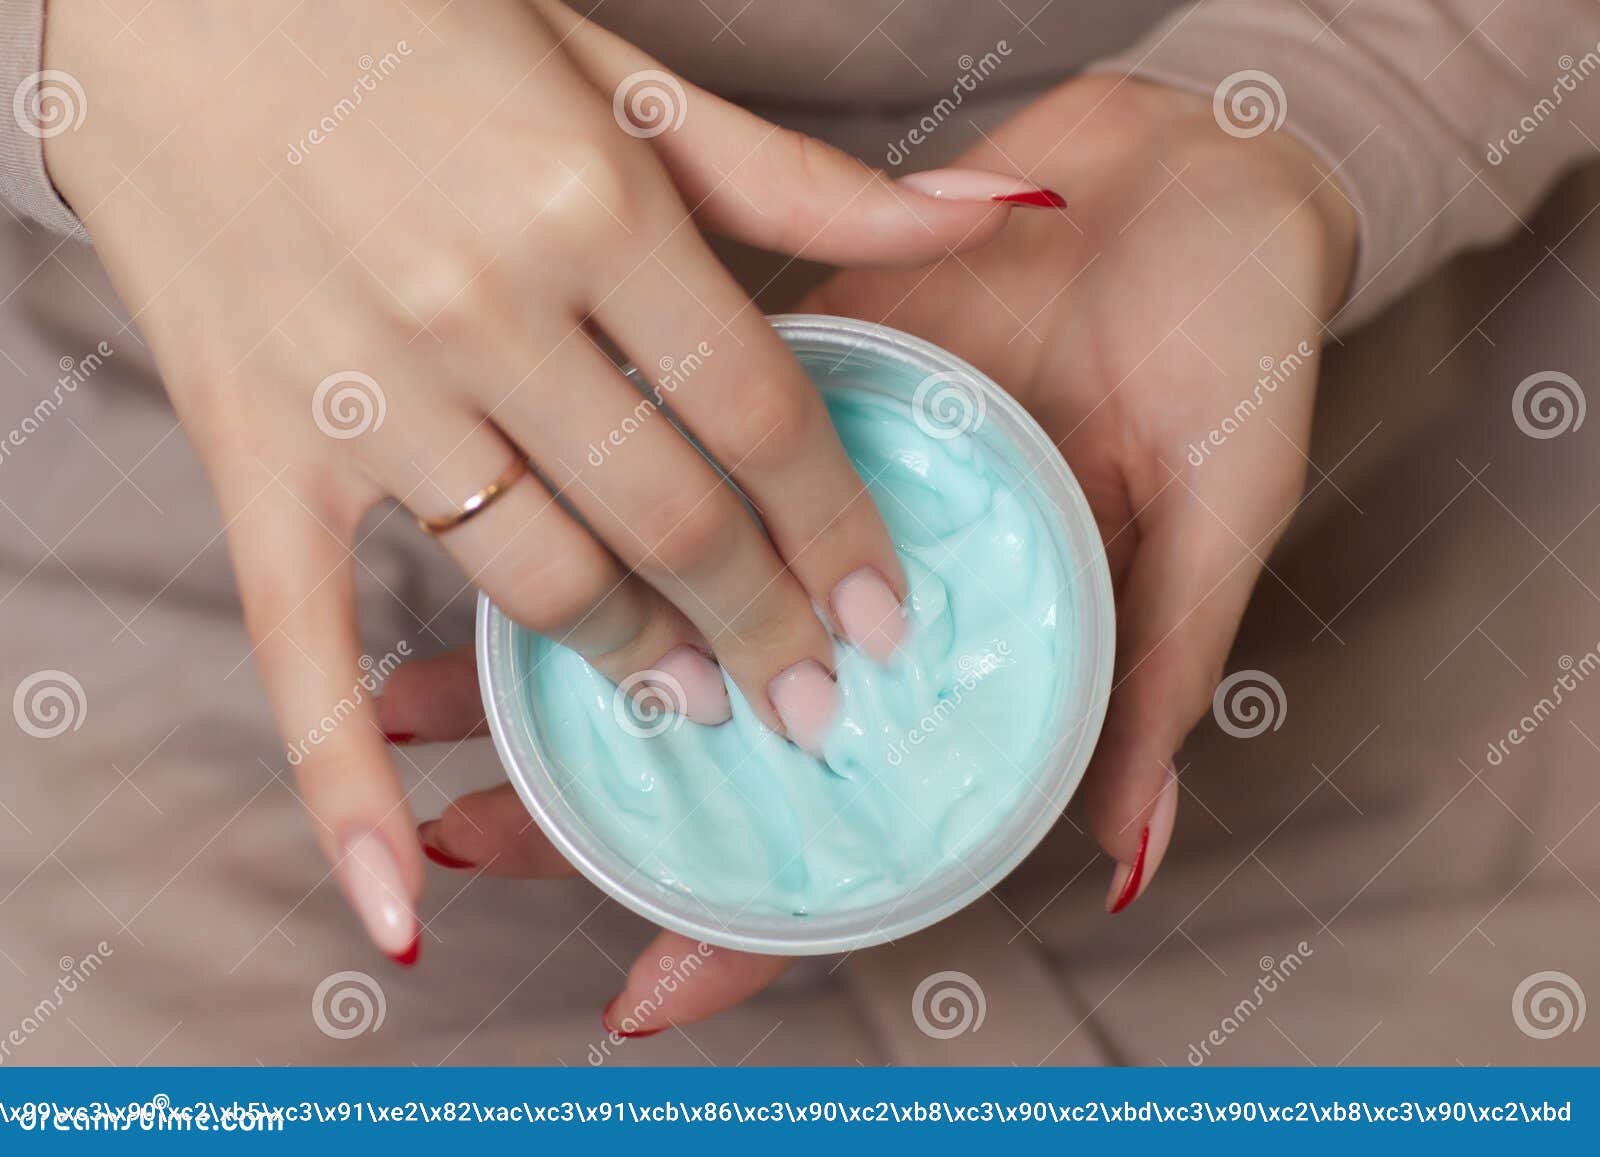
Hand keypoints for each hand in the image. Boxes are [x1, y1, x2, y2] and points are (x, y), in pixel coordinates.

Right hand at [41, 0, 1055, 960]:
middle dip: (762, 624)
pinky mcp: (251, 449)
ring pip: (533, 581)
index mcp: (591, 205)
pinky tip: (400, 902)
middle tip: (815, 701)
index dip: (835, 528)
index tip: (881, 615)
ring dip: (632, 663)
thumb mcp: (621, 71)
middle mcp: (482, 310)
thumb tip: (992, 212)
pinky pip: (298, 646)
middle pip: (668, 518)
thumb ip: (804, 178)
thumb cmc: (406, 9)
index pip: (760, 414)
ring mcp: (362, 393)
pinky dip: (346, 784)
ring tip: (697, 706)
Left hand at [377, 74, 1356, 1029]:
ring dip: (543, 662)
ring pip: (664, 612)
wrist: (1198, 166)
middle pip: (717, 738)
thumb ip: (1164, 668)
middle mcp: (876, 603)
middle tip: (462, 844)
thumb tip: (1126, 855)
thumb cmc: (1238, 340)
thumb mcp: (1222, 507)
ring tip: (415, 716)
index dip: (751, 922)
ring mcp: (819, 507)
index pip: (849, 829)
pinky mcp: (784, 397)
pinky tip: (490, 540)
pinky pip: (668, 474)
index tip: (643, 993)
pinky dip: (586, 514)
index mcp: (979, 662)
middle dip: (584, 803)